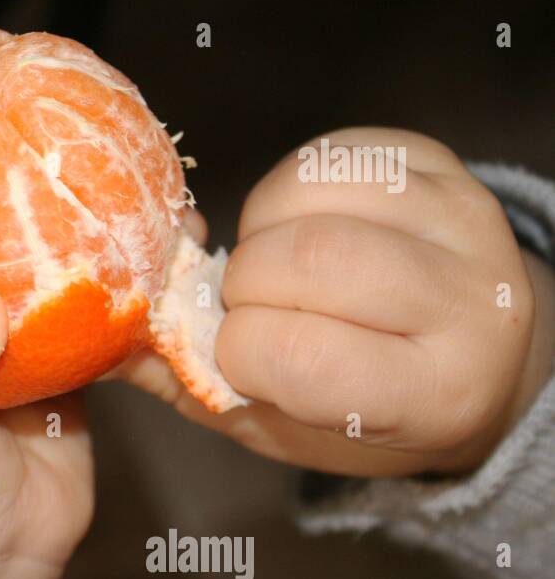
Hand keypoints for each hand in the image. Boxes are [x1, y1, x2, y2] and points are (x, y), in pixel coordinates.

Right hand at [115, 128, 554, 477]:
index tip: (237, 355)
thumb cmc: (363, 405)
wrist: (475, 352)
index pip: (307, 357)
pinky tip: (292, 225)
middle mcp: (468, 302)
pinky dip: (285, 189)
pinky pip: (332, 152)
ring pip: (317, 195)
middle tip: (248, 304)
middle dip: (248, 282)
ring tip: (272, 263)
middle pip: (315, 260)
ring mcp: (463, 222)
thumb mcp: (283, 426)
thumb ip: (195, 386)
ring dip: (262, 229)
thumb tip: (103, 340)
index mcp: (433, 393)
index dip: (244, 351)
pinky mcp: (442, 164)